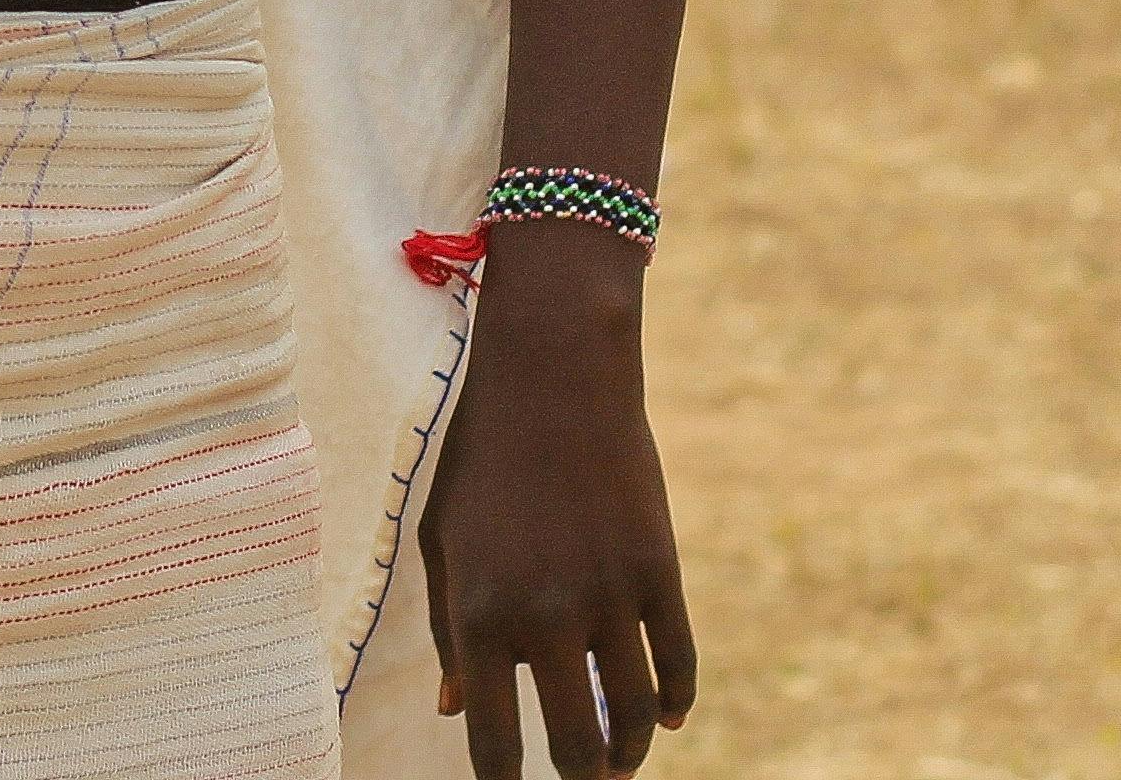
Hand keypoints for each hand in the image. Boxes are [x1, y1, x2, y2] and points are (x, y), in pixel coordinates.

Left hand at [415, 229, 694, 772]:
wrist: (555, 378)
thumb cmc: (482, 460)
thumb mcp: (442, 539)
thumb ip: (448, 631)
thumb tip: (458, 711)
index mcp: (478, 613)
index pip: (493, 742)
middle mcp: (544, 615)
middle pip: (573, 746)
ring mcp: (608, 595)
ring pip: (630, 716)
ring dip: (626, 754)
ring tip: (615, 765)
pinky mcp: (659, 571)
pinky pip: (677, 664)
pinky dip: (673, 702)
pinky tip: (662, 717)